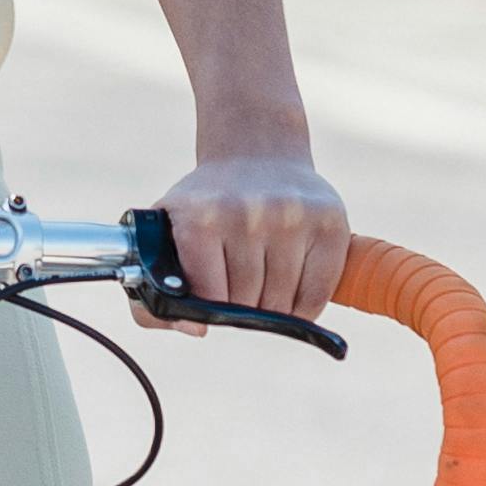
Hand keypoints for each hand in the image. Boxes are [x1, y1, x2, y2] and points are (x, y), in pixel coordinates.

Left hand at [153, 153, 346, 326]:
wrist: (257, 153)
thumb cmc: (208, 206)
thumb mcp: (167, 232)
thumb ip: (157, 292)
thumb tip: (196, 331)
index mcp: (202, 220)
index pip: (210, 299)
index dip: (211, 310)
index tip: (211, 300)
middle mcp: (249, 215)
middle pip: (249, 304)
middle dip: (243, 308)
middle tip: (240, 289)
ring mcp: (292, 218)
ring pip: (284, 304)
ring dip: (274, 309)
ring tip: (265, 287)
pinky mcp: (329, 224)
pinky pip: (319, 294)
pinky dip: (305, 308)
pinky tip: (292, 293)